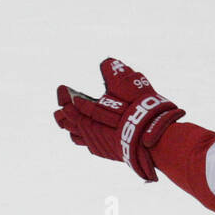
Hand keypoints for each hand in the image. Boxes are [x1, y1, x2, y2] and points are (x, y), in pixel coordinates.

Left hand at [54, 58, 184, 181]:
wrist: (152, 136)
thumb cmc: (141, 107)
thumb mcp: (130, 83)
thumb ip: (114, 72)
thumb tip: (106, 63)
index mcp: (91, 111)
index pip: (70, 104)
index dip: (64, 96)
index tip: (62, 88)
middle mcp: (89, 130)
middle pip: (68, 122)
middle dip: (63, 112)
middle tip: (62, 105)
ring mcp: (95, 142)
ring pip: (74, 135)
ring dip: (70, 125)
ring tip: (67, 117)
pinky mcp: (102, 151)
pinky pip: (86, 144)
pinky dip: (82, 136)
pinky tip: (84, 131)